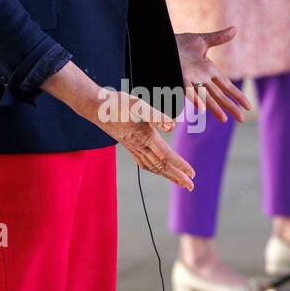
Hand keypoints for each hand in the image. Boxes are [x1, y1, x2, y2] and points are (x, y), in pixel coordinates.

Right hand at [41, 59, 194, 188]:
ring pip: (153, 166)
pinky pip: (144, 162)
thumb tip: (172, 127)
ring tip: (180, 181)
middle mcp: (139, 146)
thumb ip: (157, 116)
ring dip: (168, 175)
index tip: (192, 174)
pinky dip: (154, 169)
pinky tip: (159, 170)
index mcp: (145, 137)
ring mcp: (133, 147)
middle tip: (191, 187)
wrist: (97, 107)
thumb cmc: (118, 104)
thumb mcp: (139, 105)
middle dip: (177, 177)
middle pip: (161, 166)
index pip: (166, 156)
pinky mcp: (129, 145)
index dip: (180, 165)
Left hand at [175, 27, 251, 123]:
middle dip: (231, 106)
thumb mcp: (202, 40)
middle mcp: (202, 78)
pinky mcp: (180, 77)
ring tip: (224, 119)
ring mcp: (191, 79)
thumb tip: (235, 29)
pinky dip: (195, 98)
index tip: (248, 106)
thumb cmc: (180, 43)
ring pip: (206, 96)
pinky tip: (201, 108)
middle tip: (242, 119)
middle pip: (219, 95)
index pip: (227, 86)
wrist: (162, 41)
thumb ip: (219, 38)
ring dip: (215, 108)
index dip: (237, 96)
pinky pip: (189, 90)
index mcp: (209, 71)